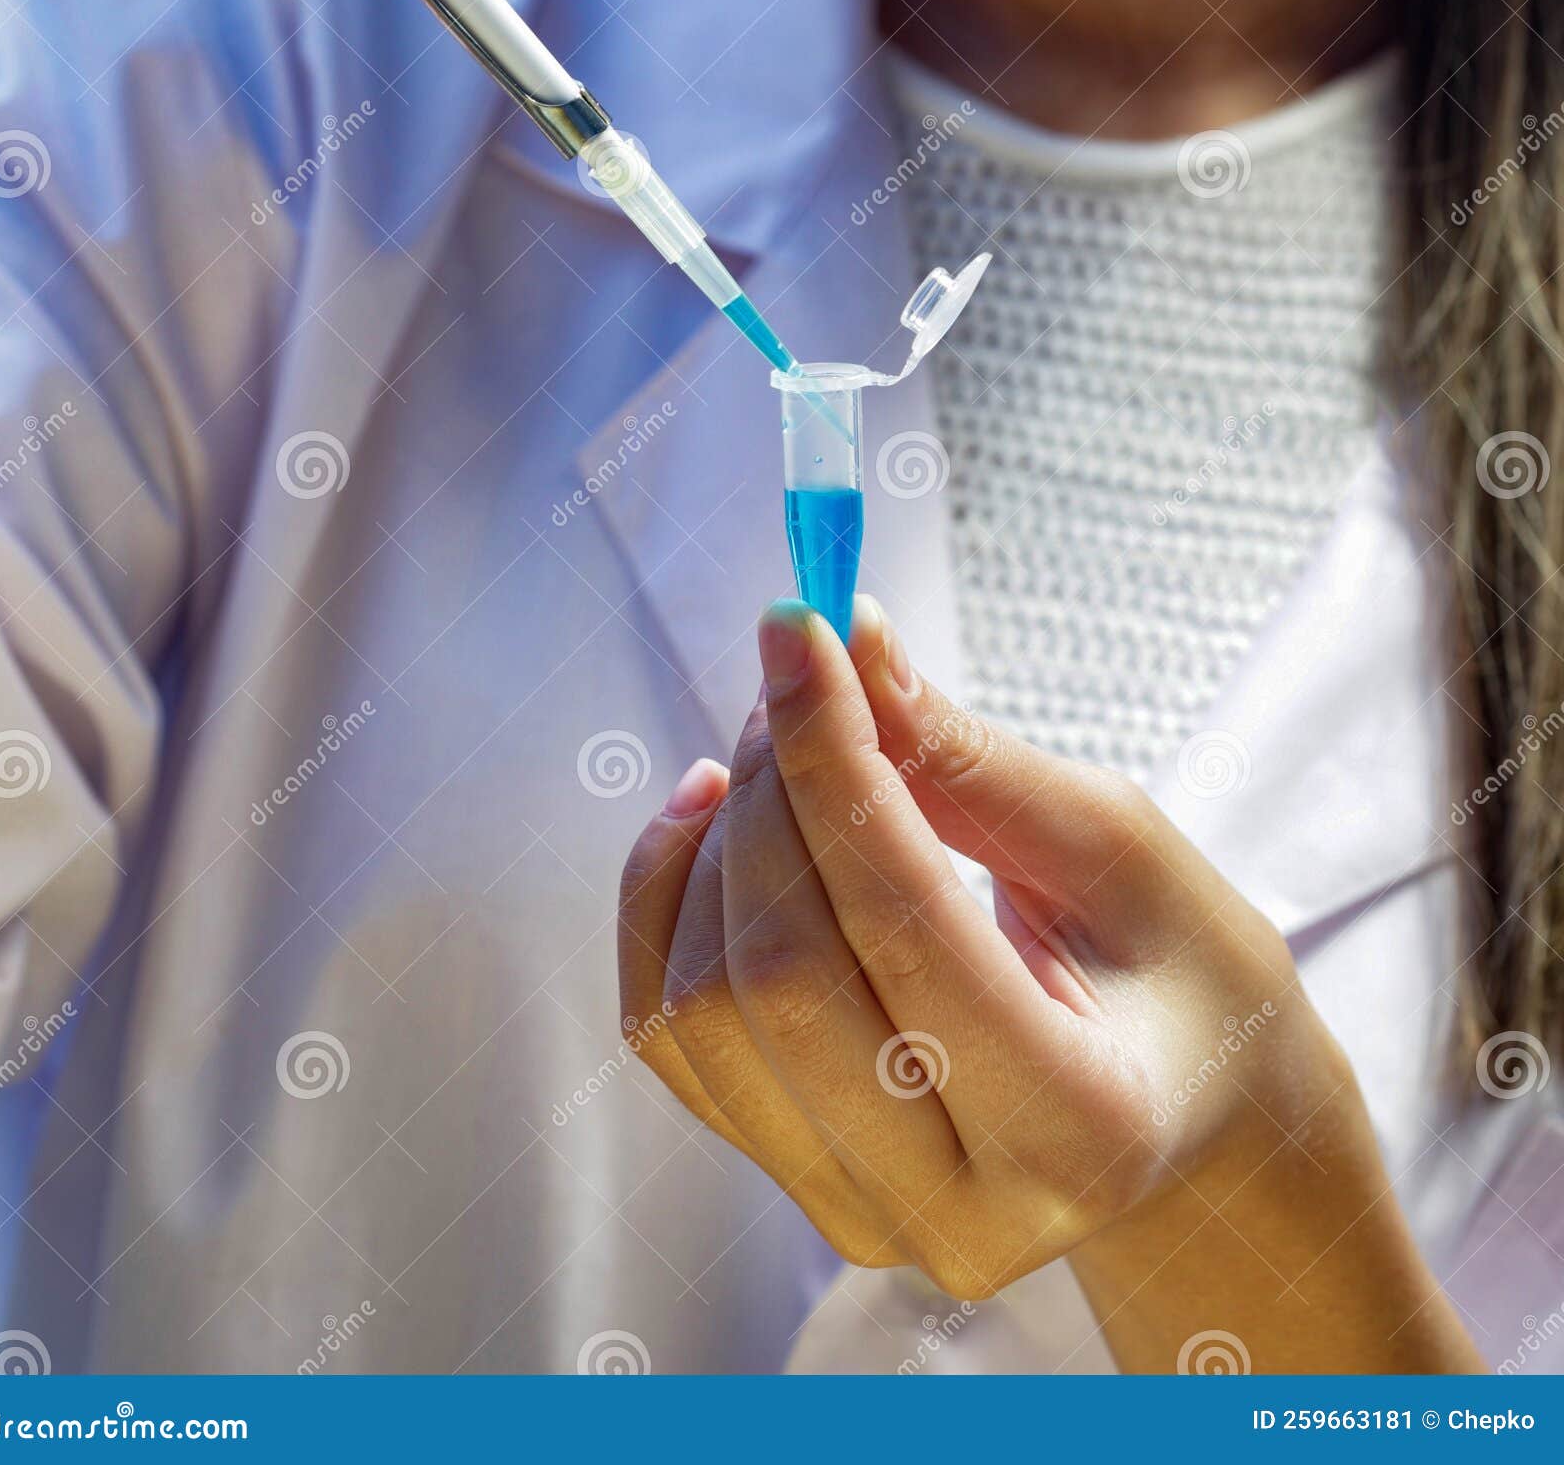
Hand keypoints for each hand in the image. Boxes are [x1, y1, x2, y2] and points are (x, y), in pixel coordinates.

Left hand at [619, 597, 1483, 1370]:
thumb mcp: (1117, 855)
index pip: (903, 922)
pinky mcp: (791, 1181)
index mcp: (1082, 1129)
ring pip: (700, 1008)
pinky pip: (666, 1031)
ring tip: (773, 751)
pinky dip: (668, 904)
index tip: (803, 630)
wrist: (1179, 1119)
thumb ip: (967, 759)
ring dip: (714, 845)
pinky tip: (719, 822)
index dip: (832, 760)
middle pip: (781, 974)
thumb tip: (845, 638)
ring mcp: (857, 1215)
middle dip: (771, 793)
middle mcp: (957, 1210)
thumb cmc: (1178, 980)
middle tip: (801, 678)